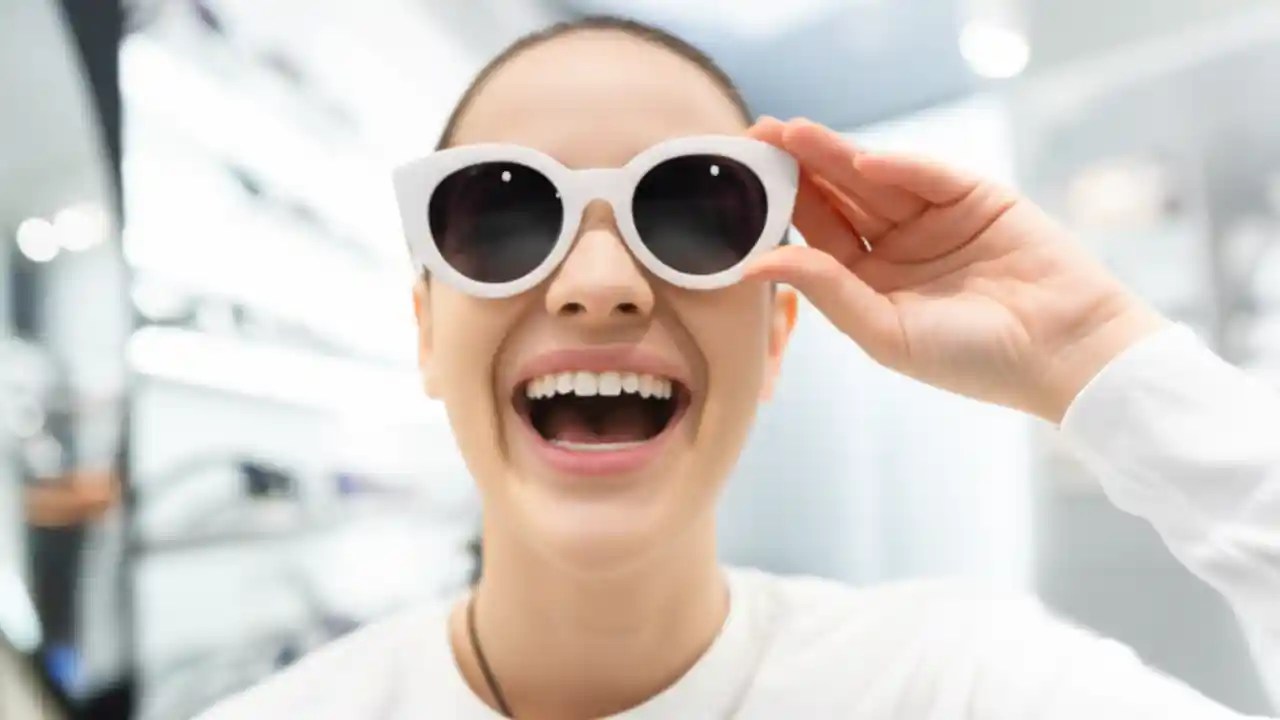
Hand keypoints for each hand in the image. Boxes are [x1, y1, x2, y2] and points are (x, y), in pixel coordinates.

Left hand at [746, 117, 1167, 422]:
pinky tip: (862, 163)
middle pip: (840, 198)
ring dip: (836, 155)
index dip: (782, 206)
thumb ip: (825, 289)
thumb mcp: (884, 330)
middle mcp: (899, 248)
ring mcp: (936, 220)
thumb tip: (757, 262)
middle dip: (800, 166)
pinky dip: (899, 167)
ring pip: (876, 179)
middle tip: (758, 134)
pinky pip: (929, 177)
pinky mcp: (977, 197)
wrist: (1063, 351)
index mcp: (872, 284)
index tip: (746, 181)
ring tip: (793, 133)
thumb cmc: (972, 358)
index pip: (818, 235)